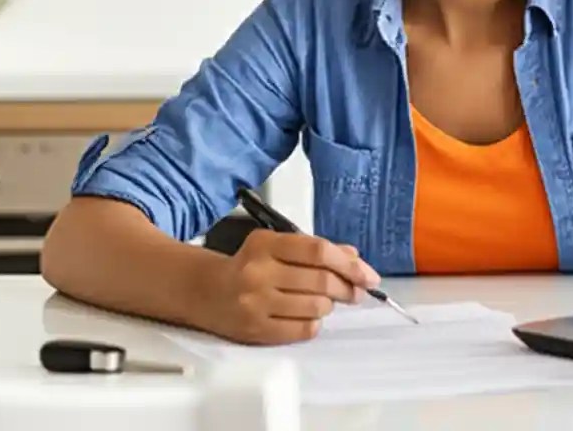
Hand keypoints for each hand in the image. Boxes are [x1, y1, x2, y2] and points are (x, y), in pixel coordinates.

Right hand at [199, 229, 380, 344]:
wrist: (205, 291)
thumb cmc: (248, 266)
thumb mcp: (277, 246)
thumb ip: (314, 249)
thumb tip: (354, 257)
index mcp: (266, 244)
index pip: (318, 251)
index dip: (349, 264)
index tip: (367, 275)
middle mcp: (259, 272)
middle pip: (321, 281)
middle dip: (347, 288)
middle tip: (355, 291)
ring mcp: (255, 302)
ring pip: (316, 307)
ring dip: (329, 305)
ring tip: (324, 302)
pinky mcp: (255, 329)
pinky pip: (303, 329)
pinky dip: (314, 323)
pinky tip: (308, 316)